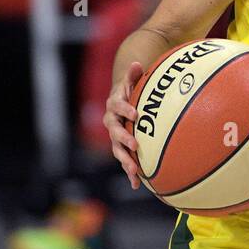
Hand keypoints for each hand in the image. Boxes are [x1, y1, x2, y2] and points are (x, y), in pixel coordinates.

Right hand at [105, 61, 144, 188]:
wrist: (121, 104)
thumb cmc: (130, 91)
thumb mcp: (132, 81)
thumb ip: (133, 74)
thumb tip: (137, 64)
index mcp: (114, 105)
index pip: (118, 106)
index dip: (125, 110)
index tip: (136, 114)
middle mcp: (111, 122)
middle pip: (115, 131)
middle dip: (123, 138)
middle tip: (134, 144)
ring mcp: (115, 137)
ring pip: (117, 149)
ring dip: (125, 160)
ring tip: (135, 170)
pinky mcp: (120, 148)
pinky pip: (124, 160)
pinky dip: (130, 173)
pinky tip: (137, 184)